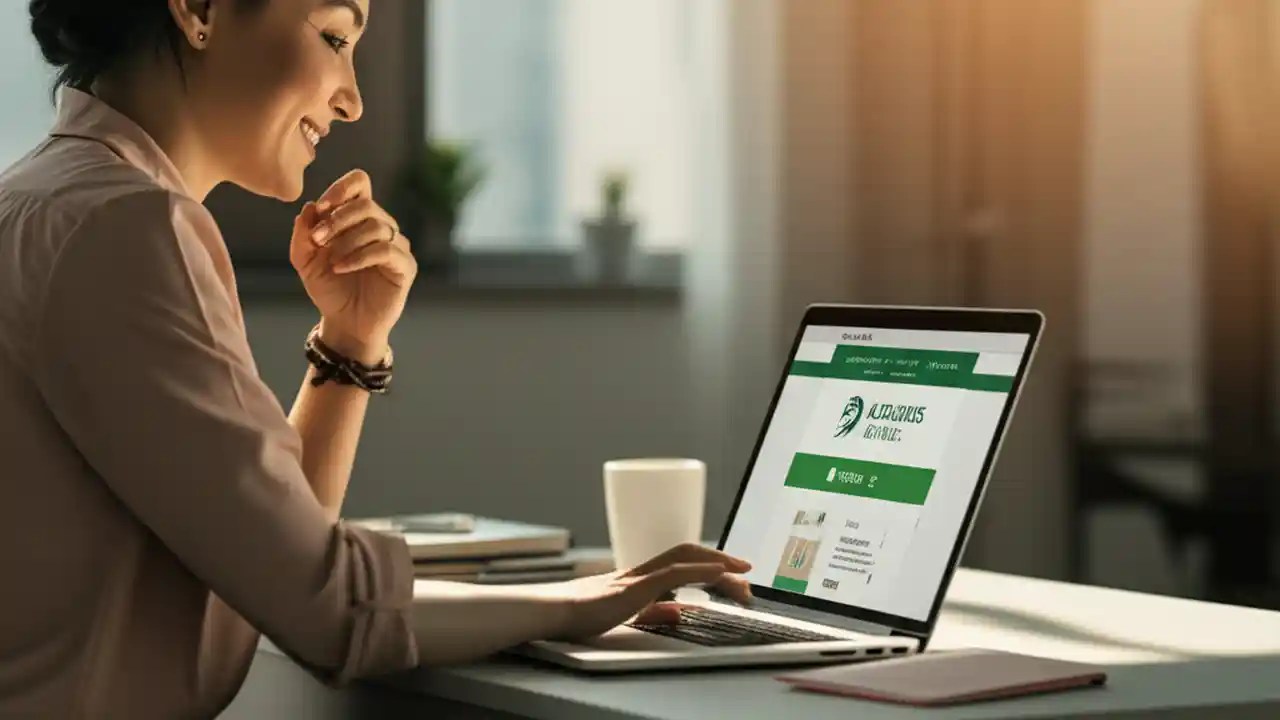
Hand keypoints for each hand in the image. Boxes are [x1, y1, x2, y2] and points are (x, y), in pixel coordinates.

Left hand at [290, 169, 417, 363]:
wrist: (344, 323)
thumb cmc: (329, 288)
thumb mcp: (305, 260)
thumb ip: (302, 234)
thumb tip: (308, 207)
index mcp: (358, 218)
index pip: (360, 183)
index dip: (341, 189)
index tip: (320, 208)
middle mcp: (381, 227)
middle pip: (366, 204)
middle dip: (338, 219)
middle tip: (318, 239)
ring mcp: (396, 246)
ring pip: (377, 226)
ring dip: (347, 241)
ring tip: (331, 260)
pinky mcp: (405, 266)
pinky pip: (387, 250)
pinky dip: (360, 256)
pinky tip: (342, 267)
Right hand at [551, 544, 753, 640]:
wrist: (552, 612)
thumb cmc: (579, 614)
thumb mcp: (626, 614)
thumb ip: (654, 611)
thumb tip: (680, 610)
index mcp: (640, 577)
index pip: (682, 561)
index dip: (709, 561)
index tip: (733, 571)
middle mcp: (641, 570)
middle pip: (688, 554)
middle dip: (721, 560)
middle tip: (747, 572)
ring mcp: (637, 576)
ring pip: (684, 558)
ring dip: (716, 563)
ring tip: (740, 573)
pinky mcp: (632, 588)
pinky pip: (671, 573)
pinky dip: (698, 571)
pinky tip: (717, 573)